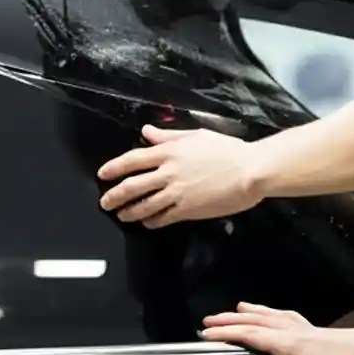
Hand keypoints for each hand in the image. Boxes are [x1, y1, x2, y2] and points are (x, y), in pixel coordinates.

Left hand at [97, 124, 263, 226]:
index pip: (132, 160)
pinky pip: (163, 218)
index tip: (102, 174)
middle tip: (104, 203)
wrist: (251, 171)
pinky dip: (152, 221)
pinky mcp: (188, 210)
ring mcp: (177, 193)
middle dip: (114, 196)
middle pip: (132, 186)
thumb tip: (146, 132)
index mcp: (169, 152)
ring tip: (122, 215)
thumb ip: (168, 136)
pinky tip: (147, 223)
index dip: (113, 167)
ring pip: (144, 205)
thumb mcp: (196, 135)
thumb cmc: (227, 150)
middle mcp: (168, 173)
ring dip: (130, 212)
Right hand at [200, 303, 353, 354]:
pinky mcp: (311, 330)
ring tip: (235, 309)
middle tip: (208, 320)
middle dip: (228, 320)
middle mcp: (292, 331)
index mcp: (289, 343)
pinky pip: (284, 316)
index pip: (250, 335)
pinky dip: (271, 313)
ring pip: (268, 315)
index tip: (207, 332)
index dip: (227, 333)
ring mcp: (302, 328)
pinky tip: (274, 315)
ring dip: (249, 312)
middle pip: (253, 321)